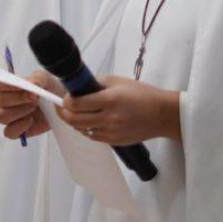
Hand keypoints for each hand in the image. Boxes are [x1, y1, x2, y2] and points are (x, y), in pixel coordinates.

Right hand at [0, 70, 56, 139]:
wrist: (58, 105)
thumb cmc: (47, 90)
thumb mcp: (45, 79)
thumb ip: (37, 79)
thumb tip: (32, 84)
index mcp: (7, 87)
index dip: (8, 85)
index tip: (22, 85)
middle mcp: (5, 103)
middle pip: (1, 102)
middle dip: (19, 99)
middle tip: (35, 97)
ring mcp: (9, 117)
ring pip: (2, 117)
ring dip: (19, 112)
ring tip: (34, 108)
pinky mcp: (16, 131)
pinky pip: (9, 132)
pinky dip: (19, 127)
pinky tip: (31, 120)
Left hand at [55, 75, 181, 144]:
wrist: (162, 114)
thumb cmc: (142, 94)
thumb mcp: (117, 81)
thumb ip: (95, 84)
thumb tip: (77, 87)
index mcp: (109, 100)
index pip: (76, 104)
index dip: (65, 101)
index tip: (63, 97)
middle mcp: (109, 118)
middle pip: (74, 120)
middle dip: (63, 112)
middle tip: (60, 106)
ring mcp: (111, 132)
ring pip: (81, 130)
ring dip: (72, 121)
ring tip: (71, 112)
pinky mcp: (114, 141)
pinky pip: (92, 136)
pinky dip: (85, 128)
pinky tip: (85, 120)